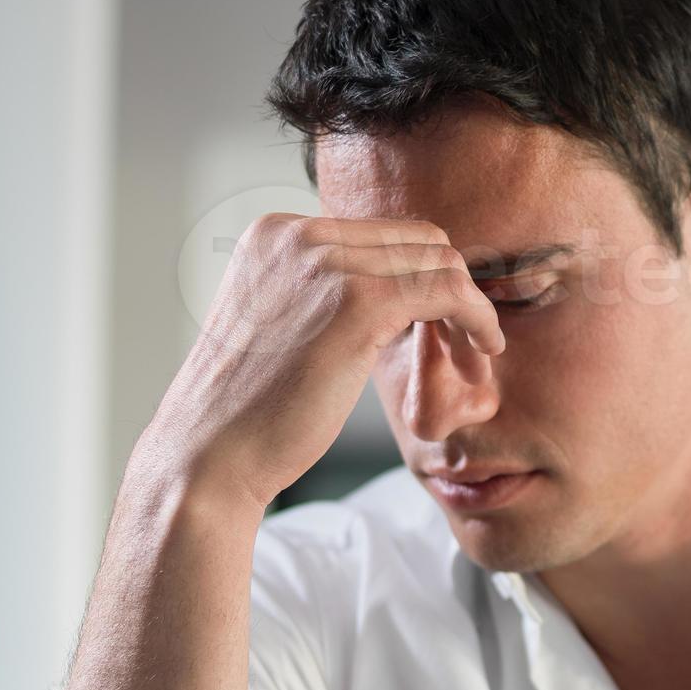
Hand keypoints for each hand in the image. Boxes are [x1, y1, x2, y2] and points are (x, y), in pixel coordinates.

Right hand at [144, 215, 503, 512]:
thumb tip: (399, 290)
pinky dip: (476, 318)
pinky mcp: (355, 302)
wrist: (208, 456)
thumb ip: (328, 294)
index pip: (382, 233)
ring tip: (474, 358)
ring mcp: (324, 262)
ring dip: (470, 308)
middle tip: (470, 343)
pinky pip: (446, 291)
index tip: (444, 324)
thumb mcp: (284, 325)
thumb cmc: (248, 410)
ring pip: (438, 260)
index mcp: (276, 233)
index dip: (424, 276)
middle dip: (454, 287)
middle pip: (416, 239)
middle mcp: (297, 234)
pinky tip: (482, 351)